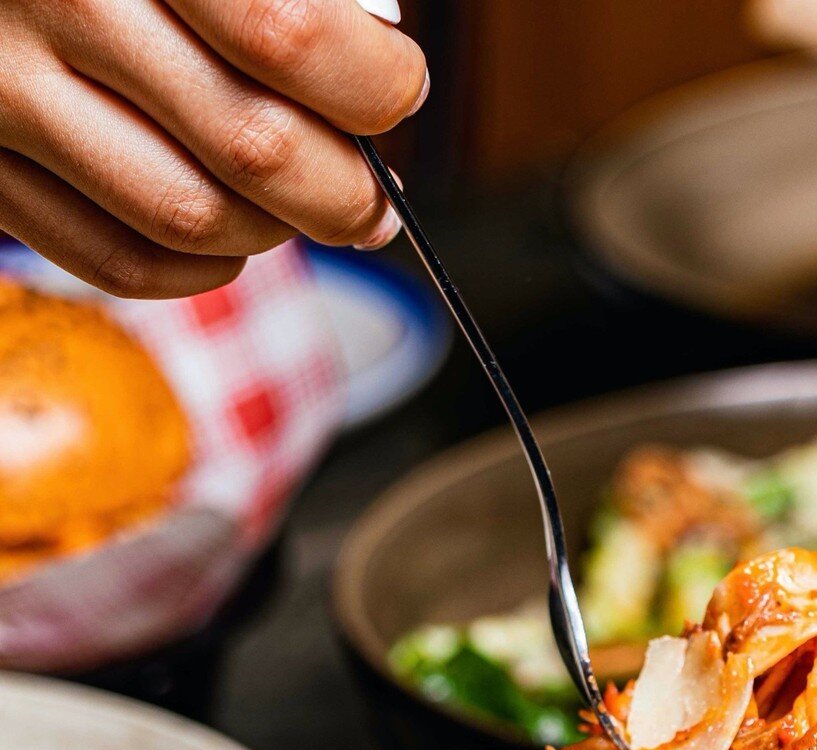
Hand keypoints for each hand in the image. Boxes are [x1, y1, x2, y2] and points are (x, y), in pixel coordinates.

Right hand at [0, 0, 426, 297]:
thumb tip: (386, 70)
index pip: (291, 36)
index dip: (376, 85)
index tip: (399, 89)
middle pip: (256, 148)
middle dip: (348, 192)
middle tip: (376, 197)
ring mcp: (4, 90)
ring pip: (194, 219)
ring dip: (276, 232)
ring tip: (299, 204)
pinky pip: (120, 261)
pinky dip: (203, 268)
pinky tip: (231, 230)